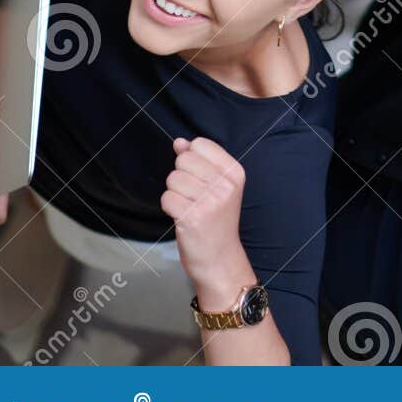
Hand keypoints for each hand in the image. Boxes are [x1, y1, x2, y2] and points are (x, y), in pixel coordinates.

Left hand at [161, 137, 247, 295]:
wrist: (219, 259)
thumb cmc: (217, 220)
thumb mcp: (217, 186)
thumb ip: (199, 160)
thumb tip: (179, 142)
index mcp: (234, 172)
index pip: (200, 144)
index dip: (192, 159)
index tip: (200, 178)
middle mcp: (225, 185)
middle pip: (184, 160)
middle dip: (181, 176)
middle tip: (193, 195)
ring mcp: (210, 202)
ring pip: (173, 178)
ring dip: (174, 193)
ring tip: (188, 206)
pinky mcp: (192, 218)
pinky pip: (166, 198)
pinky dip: (169, 207)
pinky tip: (181, 216)